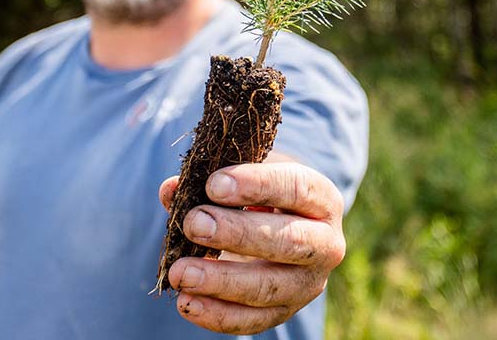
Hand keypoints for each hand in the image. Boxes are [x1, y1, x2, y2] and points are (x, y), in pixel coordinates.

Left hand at [158, 160, 345, 333]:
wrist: (281, 229)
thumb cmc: (261, 195)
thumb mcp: (245, 177)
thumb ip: (210, 180)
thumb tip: (170, 190)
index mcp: (322, 199)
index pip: (297, 188)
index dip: (257, 185)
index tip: (214, 185)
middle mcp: (326, 244)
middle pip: (289, 241)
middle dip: (237, 234)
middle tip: (195, 224)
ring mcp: (308, 284)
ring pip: (268, 287)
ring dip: (220, 281)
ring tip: (180, 272)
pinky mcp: (286, 312)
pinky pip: (252, 320)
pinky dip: (217, 314)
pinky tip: (187, 302)